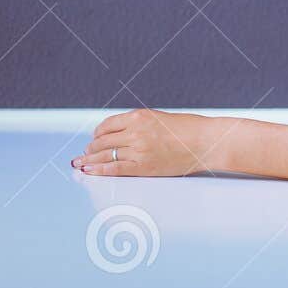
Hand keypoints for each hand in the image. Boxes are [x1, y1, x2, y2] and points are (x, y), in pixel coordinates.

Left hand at [73, 108, 226, 176]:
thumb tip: (125, 133)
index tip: (95, 138)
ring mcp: (138, 149)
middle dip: (91, 148)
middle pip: (103, 141)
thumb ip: (142, 124)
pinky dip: (99, 170)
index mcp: (140, 116)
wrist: (206, 141)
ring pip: (105, 155)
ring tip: (81, 164)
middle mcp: (135, 131)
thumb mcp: (161, 118)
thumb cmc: (190, 129)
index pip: (108, 124)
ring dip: (89, 160)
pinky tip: (90, 172)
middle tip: (85, 154)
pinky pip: (114, 169)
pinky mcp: (143, 166)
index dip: (98, 133)